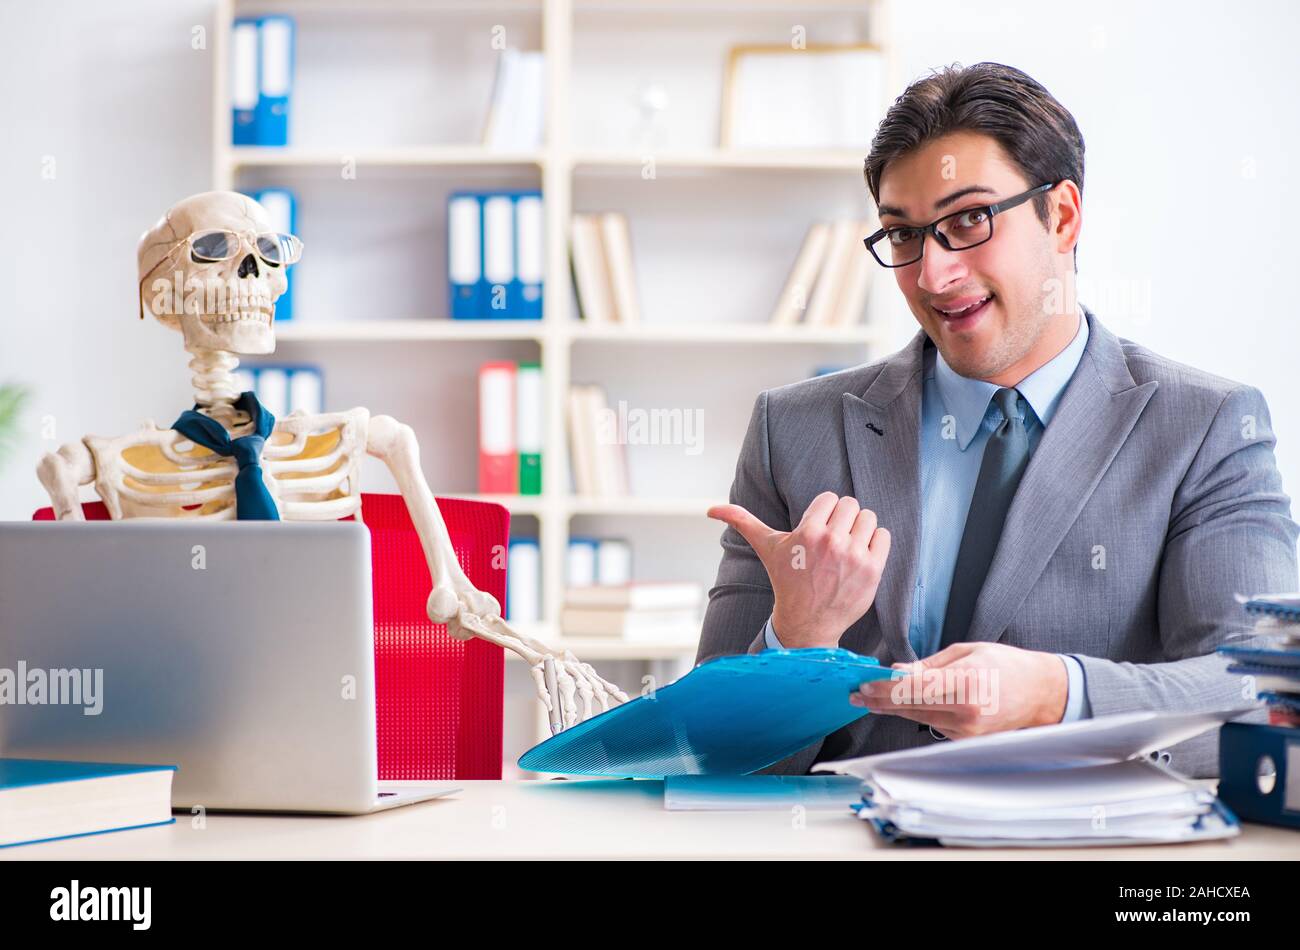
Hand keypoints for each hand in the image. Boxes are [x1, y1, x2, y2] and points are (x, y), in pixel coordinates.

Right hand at [708, 491, 890, 648]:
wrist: (807, 622)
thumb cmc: (786, 580)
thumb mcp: (766, 548)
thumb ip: (741, 521)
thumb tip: (711, 509)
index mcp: (807, 532)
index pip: (830, 498)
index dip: (824, 513)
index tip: (818, 531)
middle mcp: (831, 542)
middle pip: (851, 505)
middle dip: (843, 519)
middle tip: (833, 539)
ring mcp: (854, 556)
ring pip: (869, 517)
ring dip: (861, 529)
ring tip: (847, 547)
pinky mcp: (872, 569)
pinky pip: (884, 535)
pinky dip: (876, 542)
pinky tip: (860, 556)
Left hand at [851, 642, 1068, 737]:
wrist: (1040, 693)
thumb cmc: (1007, 665)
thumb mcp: (967, 652)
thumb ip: (930, 665)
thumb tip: (898, 671)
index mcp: (966, 682)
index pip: (913, 688)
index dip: (884, 688)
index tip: (864, 684)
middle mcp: (965, 710)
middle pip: (909, 707)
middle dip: (879, 700)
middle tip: (856, 694)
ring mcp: (966, 729)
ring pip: (917, 718)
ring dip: (891, 709)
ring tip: (869, 699)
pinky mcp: (966, 738)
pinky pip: (931, 724)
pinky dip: (914, 713)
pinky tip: (899, 705)